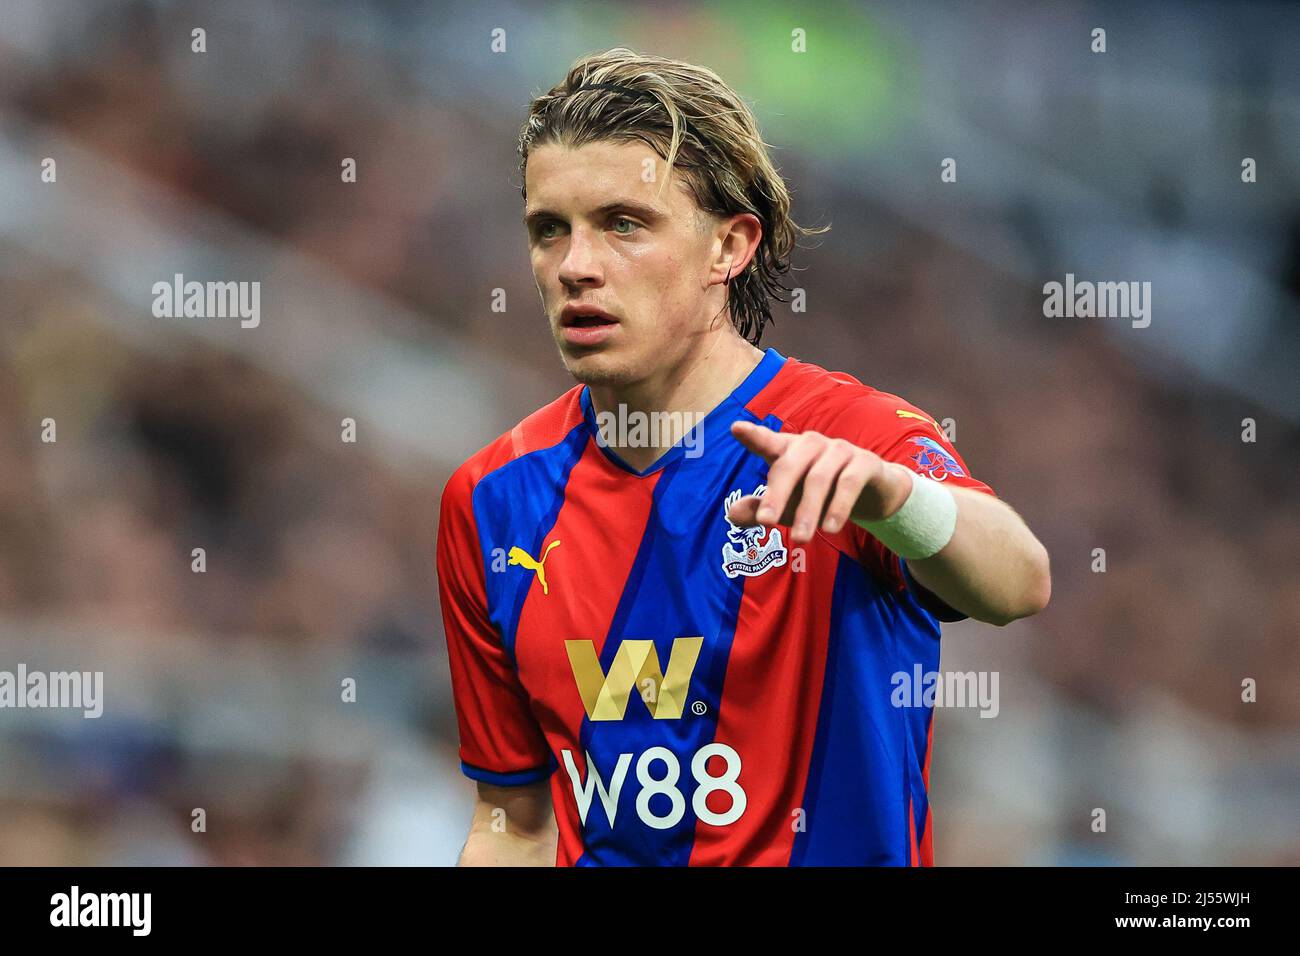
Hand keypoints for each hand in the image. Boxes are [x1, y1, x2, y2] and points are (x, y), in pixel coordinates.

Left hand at [727, 421, 912, 542]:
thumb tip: (731, 514)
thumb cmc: (821, 495)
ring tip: (800, 539)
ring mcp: (839, 450)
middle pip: (788, 466)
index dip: (754, 436)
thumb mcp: (789, 505)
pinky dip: (838, 507)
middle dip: (776, 496)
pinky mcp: (865, 462)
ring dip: (808, 511)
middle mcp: (812, 445)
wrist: (874, 492)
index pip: (768, 442)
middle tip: (765, 523)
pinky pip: (848, 483)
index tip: (736, 428)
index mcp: (789, 450)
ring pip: (818, 479)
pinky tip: (831, 529)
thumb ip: (761, 509)